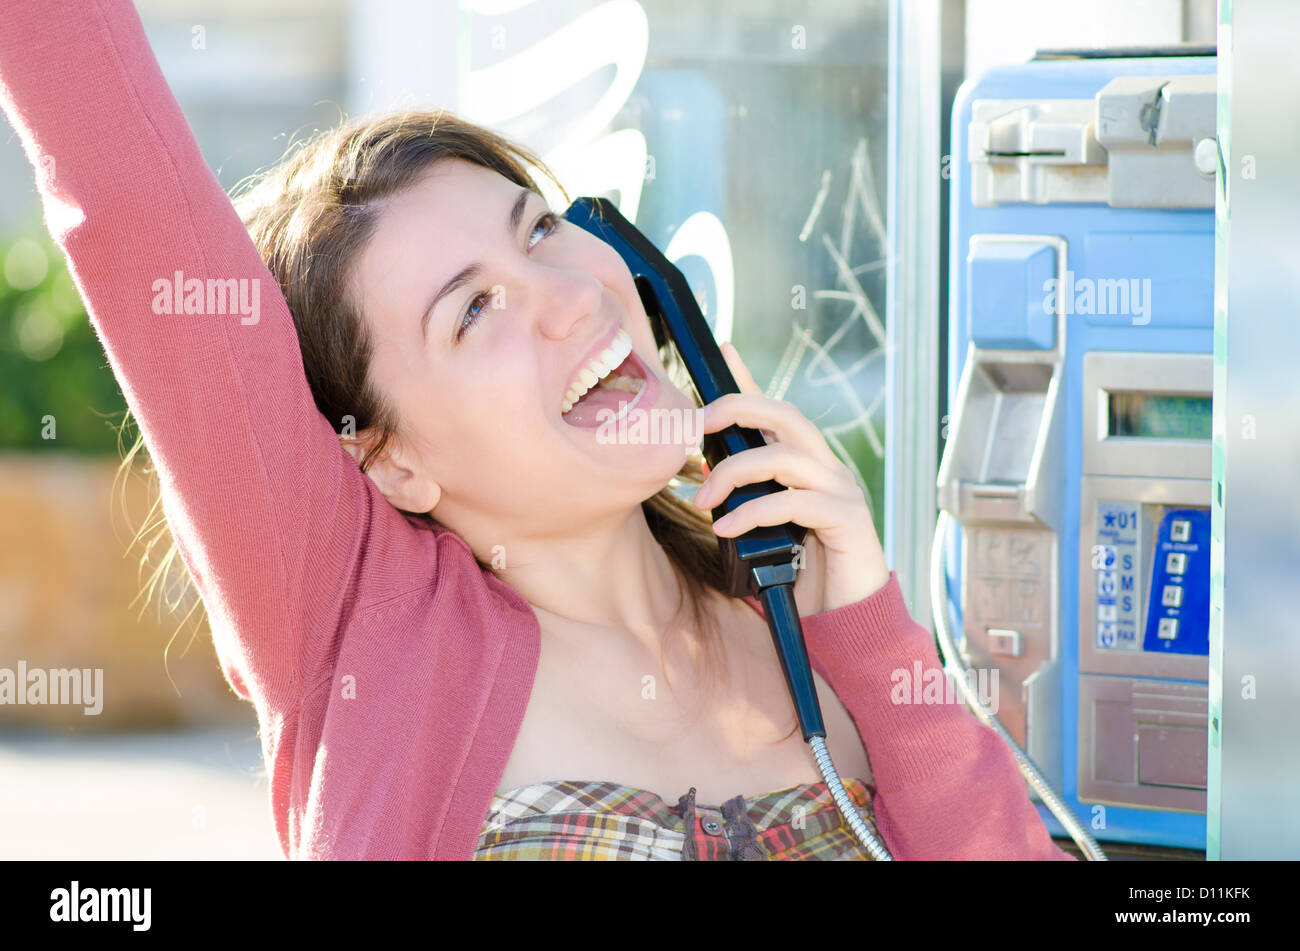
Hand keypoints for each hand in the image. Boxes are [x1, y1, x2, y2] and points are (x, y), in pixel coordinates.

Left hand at [691, 341, 890, 613]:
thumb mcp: (767, 530)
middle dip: (739, 409)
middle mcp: (828, 467)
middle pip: (786, 416)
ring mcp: (841, 491)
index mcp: (808, 464)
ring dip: (734, 473)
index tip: (722, 349)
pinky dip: (753, 513)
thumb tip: (703, 479)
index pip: (777, 410)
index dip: (750, 378)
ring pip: (784, 457)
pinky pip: (792, 503)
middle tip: (698, 427)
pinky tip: (728, 530)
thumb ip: (748, 500)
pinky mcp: (847, 520)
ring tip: (704, 500)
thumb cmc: (803, 573)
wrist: (848, 618)